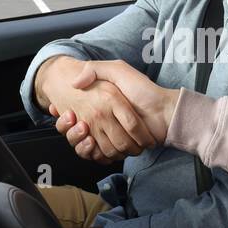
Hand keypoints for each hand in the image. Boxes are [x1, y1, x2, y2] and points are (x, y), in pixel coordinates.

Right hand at [55, 60, 178, 162]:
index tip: (67, 113)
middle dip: (70, 131)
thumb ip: (96, 69)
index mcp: (98, 107)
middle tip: (75, 121)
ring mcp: (107, 138)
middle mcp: (100, 123)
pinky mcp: (115, 150)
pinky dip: (91, 153)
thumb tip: (74, 82)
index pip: (70, 118)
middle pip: (74, 134)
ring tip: (84, 130)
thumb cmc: (143, 89)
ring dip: (79, 142)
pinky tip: (91, 142)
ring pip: (82, 147)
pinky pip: (96, 157)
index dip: (64, 120)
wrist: (163, 111)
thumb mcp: (117, 70)